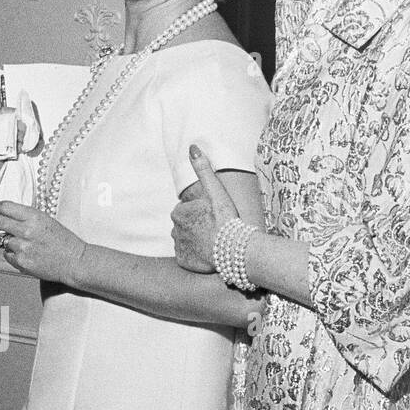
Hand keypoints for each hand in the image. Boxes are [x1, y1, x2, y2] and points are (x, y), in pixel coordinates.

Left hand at [0, 200, 87, 285]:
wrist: (75, 262)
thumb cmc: (65, 242)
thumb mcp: (49, 221)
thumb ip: (28, 217)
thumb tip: (8, 215)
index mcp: (35, 217)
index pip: (5, 207)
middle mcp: (27, 231)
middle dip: (0, 223)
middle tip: (5, 226)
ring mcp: (22, 247)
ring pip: (1, 240)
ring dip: (9, 240)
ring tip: (25, 243)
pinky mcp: (20, 262)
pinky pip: (6, 254)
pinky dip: (13, 254)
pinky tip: (27, 253)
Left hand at [170, 144, 237, 272]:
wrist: (234, 250)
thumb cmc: (226, 219)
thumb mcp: (216, 190)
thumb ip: (203, 169)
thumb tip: (192, 147)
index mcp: (179, 212)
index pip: (186, 210)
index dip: (201, 211)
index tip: (214, 215)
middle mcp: (174, 230)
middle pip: (186, 225)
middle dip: (197, 226)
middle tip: (216, 228)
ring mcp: (179, 247)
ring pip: (187, 240)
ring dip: (197, 240)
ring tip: (215, 241)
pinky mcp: (184, 262)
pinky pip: (189, 256)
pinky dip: (197, 254)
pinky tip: (211, 252)